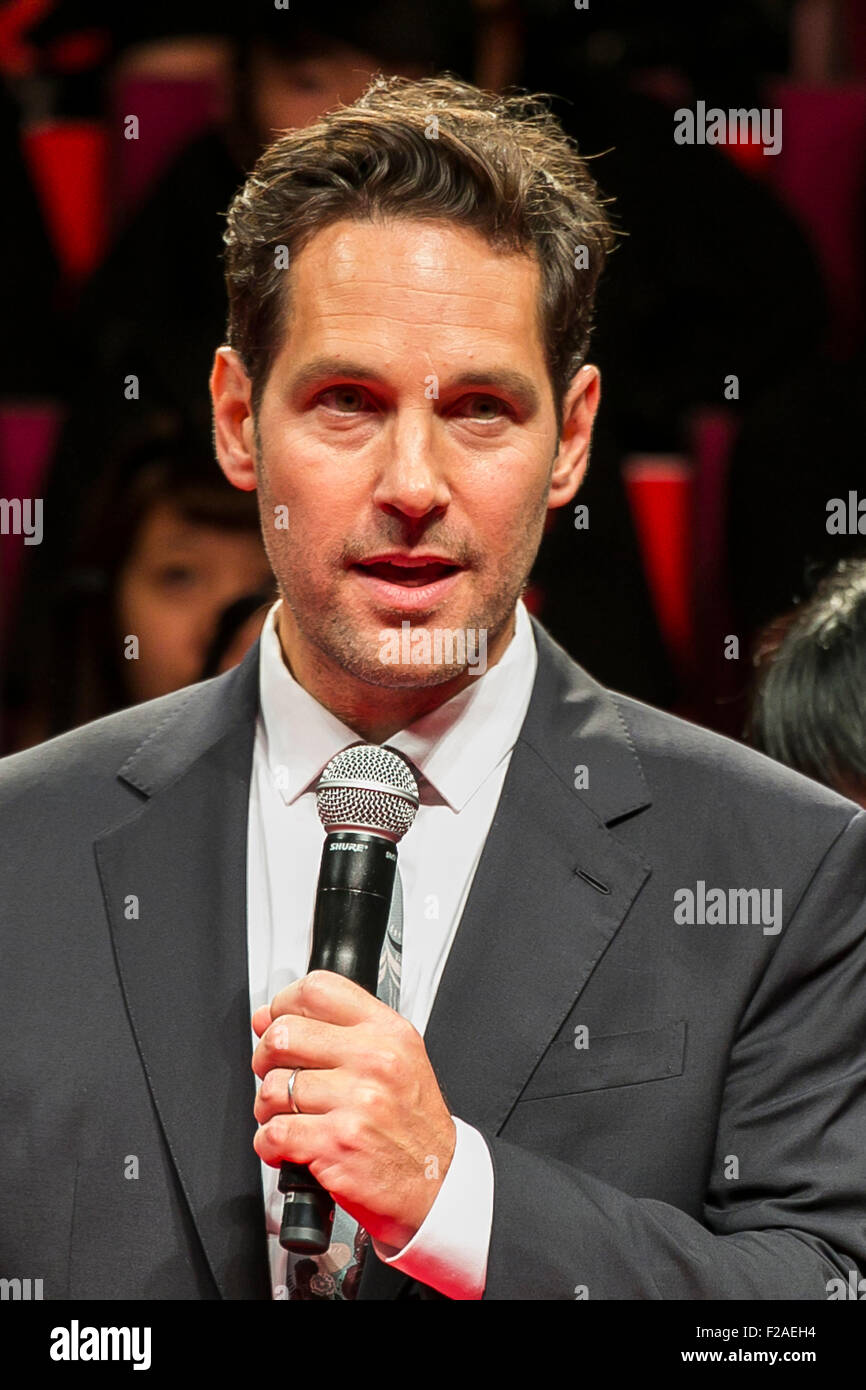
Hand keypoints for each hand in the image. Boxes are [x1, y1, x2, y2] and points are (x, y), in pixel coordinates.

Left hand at [251, 969, 456, 1249]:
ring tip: (286, 1117)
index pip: (317, 990)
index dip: (283, 1004)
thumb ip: (338, 1033)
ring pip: (274, 1087)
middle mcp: (374, 1061)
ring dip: (267, 1108)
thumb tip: (267, 1018)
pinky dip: (268, 1143)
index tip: (276, 1022)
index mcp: (387, 1033)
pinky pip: (273, 1133)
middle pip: (284, 1035)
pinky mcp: (336, 1144)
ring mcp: (356, 1103)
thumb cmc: (413, 1125)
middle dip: (265, 1059)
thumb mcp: (396, 1059)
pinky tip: (286, 1146)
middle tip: (276, 1075)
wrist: (436, 1183)